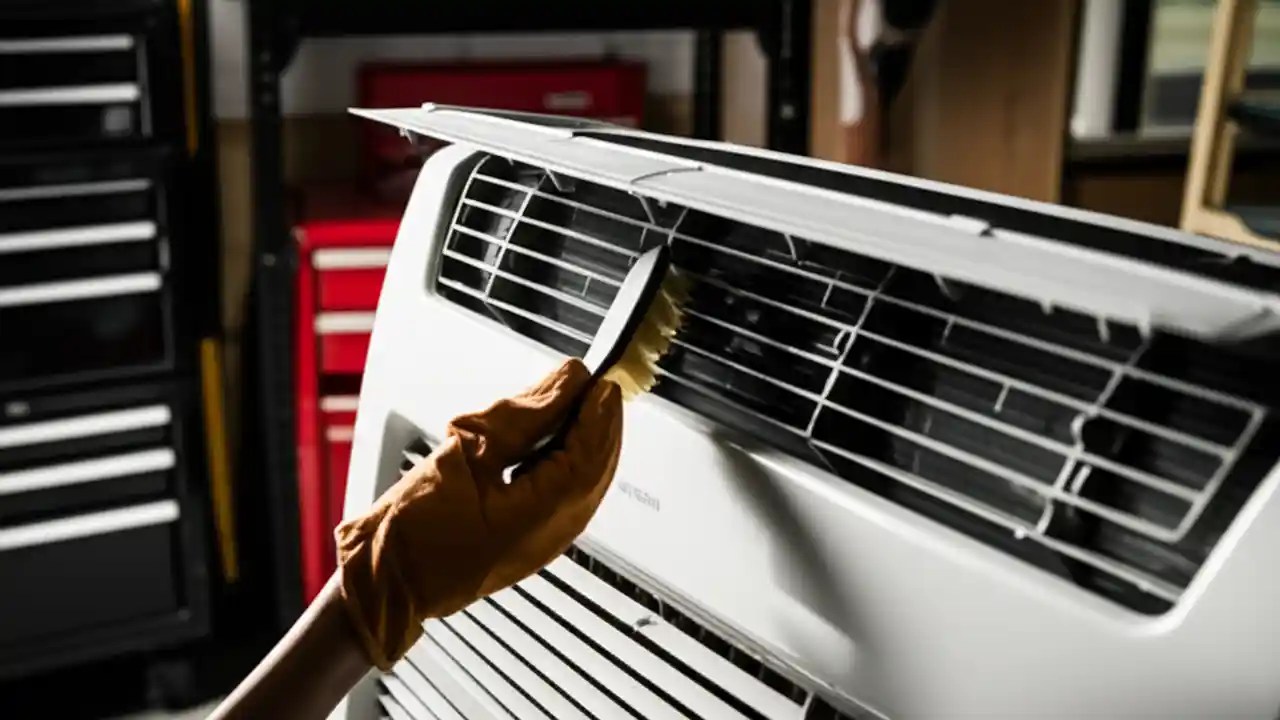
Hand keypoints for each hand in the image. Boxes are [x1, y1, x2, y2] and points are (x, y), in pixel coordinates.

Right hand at [335, 358, 622, 669]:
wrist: (383, 583)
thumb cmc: (412, 532)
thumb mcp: (464, 457)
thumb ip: (521, 419)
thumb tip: (565, 384)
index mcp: (541, 516)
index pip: (589, 454)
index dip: (598, 413)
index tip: (598, 377)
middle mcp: (553, 533)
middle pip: (595, 468)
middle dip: (598, 422)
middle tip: (592, 382)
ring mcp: (544, 541)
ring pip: (584, 481)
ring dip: (583, 439)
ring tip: (573, 402)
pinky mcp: (530, 538)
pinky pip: (565, 493)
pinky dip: (565, 459)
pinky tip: (552, 438)